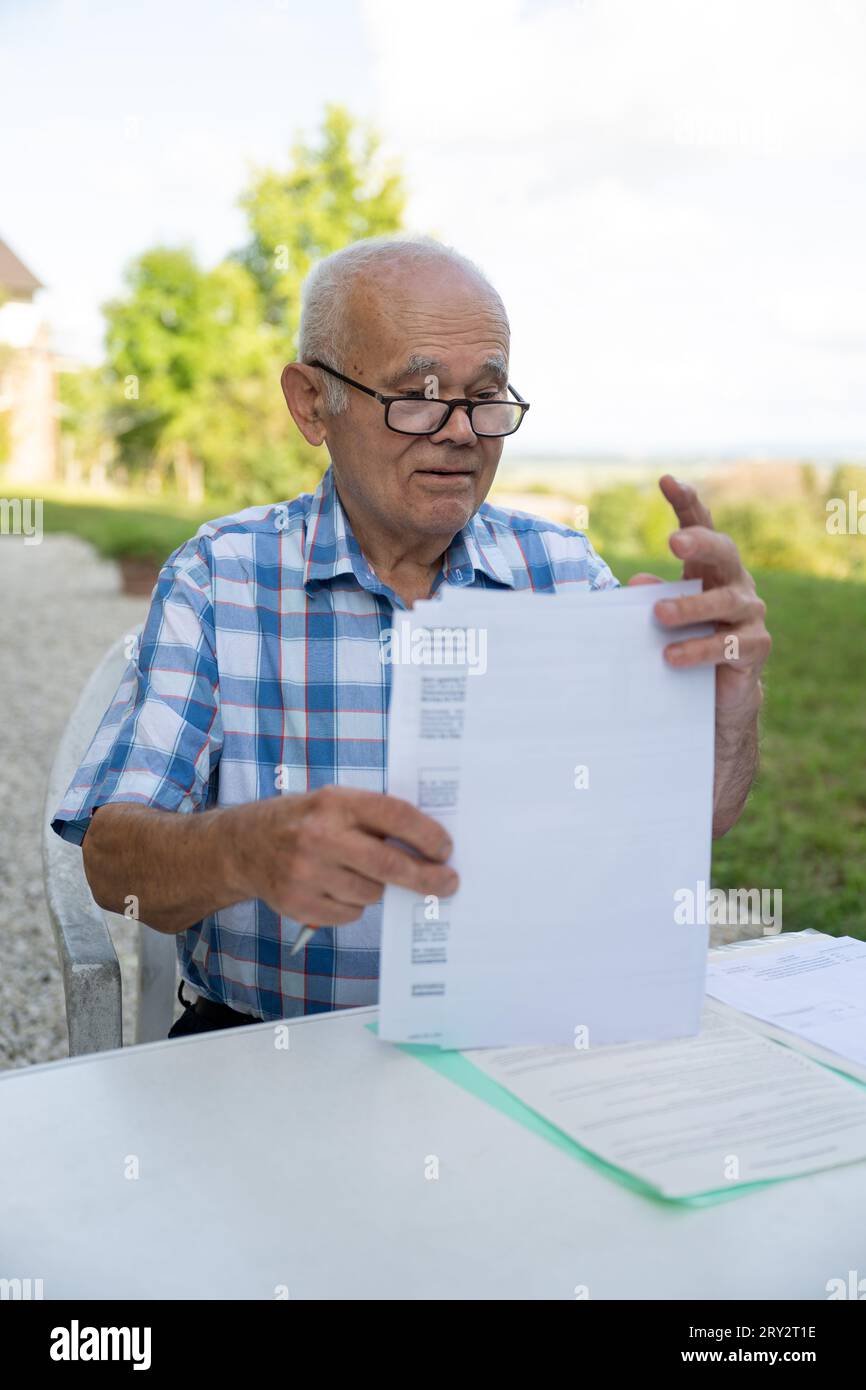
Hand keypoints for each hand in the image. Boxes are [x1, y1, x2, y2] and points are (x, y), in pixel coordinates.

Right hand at [225, 785, 457, 926]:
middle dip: (426, 877)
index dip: (427, 835)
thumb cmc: (304, 821)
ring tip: (357, 872)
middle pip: (388, 866)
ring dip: (377, 888)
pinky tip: (336, 887)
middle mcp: (319, 837)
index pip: (394, 816)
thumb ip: (374, 818)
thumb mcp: (334, 803)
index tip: (446, 850)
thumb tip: (429, 846)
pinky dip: (353, 904)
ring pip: (371, 893)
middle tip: (447, 883)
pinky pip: (350, 914)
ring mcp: (306, 873)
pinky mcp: (297, 903)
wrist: (243, 845)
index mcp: (334, 803)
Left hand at [628, 475, 770, 715]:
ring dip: (690, 606)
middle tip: (673, 542)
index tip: (667, 481)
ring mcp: (749, 612)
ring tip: (659, 614)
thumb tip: (636, 580)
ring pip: (723, 602)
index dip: (687, 502)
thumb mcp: (664, 616)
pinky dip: (698, 649)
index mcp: (709, 567)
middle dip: (700, 543)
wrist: (718, 693)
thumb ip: (651, 596)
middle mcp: (734, 582)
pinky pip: (727, 644)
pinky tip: (672, 655)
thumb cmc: (687, 641)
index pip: (701, 526)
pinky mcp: (755, 646)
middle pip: (723, 552)